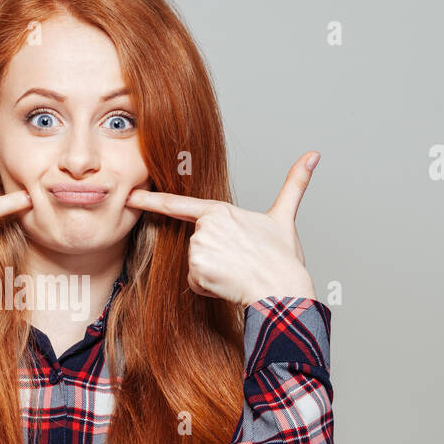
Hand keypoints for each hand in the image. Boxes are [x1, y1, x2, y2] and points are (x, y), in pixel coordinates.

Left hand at [125, 151, 319, 305]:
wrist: (283, 289)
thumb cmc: (282, 257)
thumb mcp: (284, 218)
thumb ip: (295, 184)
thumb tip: (314, 154)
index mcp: (219, 211)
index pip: (178, 204)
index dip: (149, 200)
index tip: (129, 195)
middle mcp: (205, 227)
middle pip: (196, 246)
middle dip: (213, 257)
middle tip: (240, 260)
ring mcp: (199, 249)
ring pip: (195, 266)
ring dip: (212, 273)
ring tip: (236, 272)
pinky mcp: (196, 271)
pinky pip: (196, 283)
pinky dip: (210, 288)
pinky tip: (229, 284)